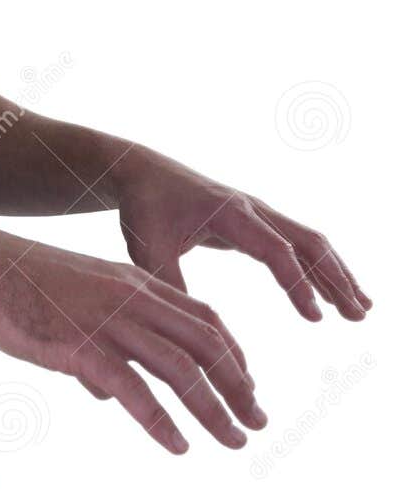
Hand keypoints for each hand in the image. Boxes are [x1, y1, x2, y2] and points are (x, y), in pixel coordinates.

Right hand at [0, 240, 268, 454]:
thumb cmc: (21, 286)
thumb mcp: (77, 301)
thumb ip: (101, 342)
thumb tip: (110, 393)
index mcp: (136, 284)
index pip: (204, 317)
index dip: (234, 353)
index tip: (248, 385)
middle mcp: (133, 300)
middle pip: (206, 344)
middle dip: (239, 386)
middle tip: (258, 422)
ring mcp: (110, 323)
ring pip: (181, 369)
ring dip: (215, 409)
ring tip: (234, 441)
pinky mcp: (82, 346)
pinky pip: (134, 390)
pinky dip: (162, 422)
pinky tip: (179, 446)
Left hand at [113, 150, 370, 321]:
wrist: (142, 173)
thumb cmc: (144, 209)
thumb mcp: (147, 249)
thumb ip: (169, 284)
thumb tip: (191, 330)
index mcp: (228, 213)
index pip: (274, 250)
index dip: (297, 283)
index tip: (316, 317)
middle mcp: (251, 209)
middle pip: (306, 242)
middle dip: (335, 279)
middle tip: (358, 315)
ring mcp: (258, 213)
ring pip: (309, 242)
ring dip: (337, 274)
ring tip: (361, 310)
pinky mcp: (256, 222)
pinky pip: (297, 244)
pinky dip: (320, 267)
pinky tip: (334, 292)